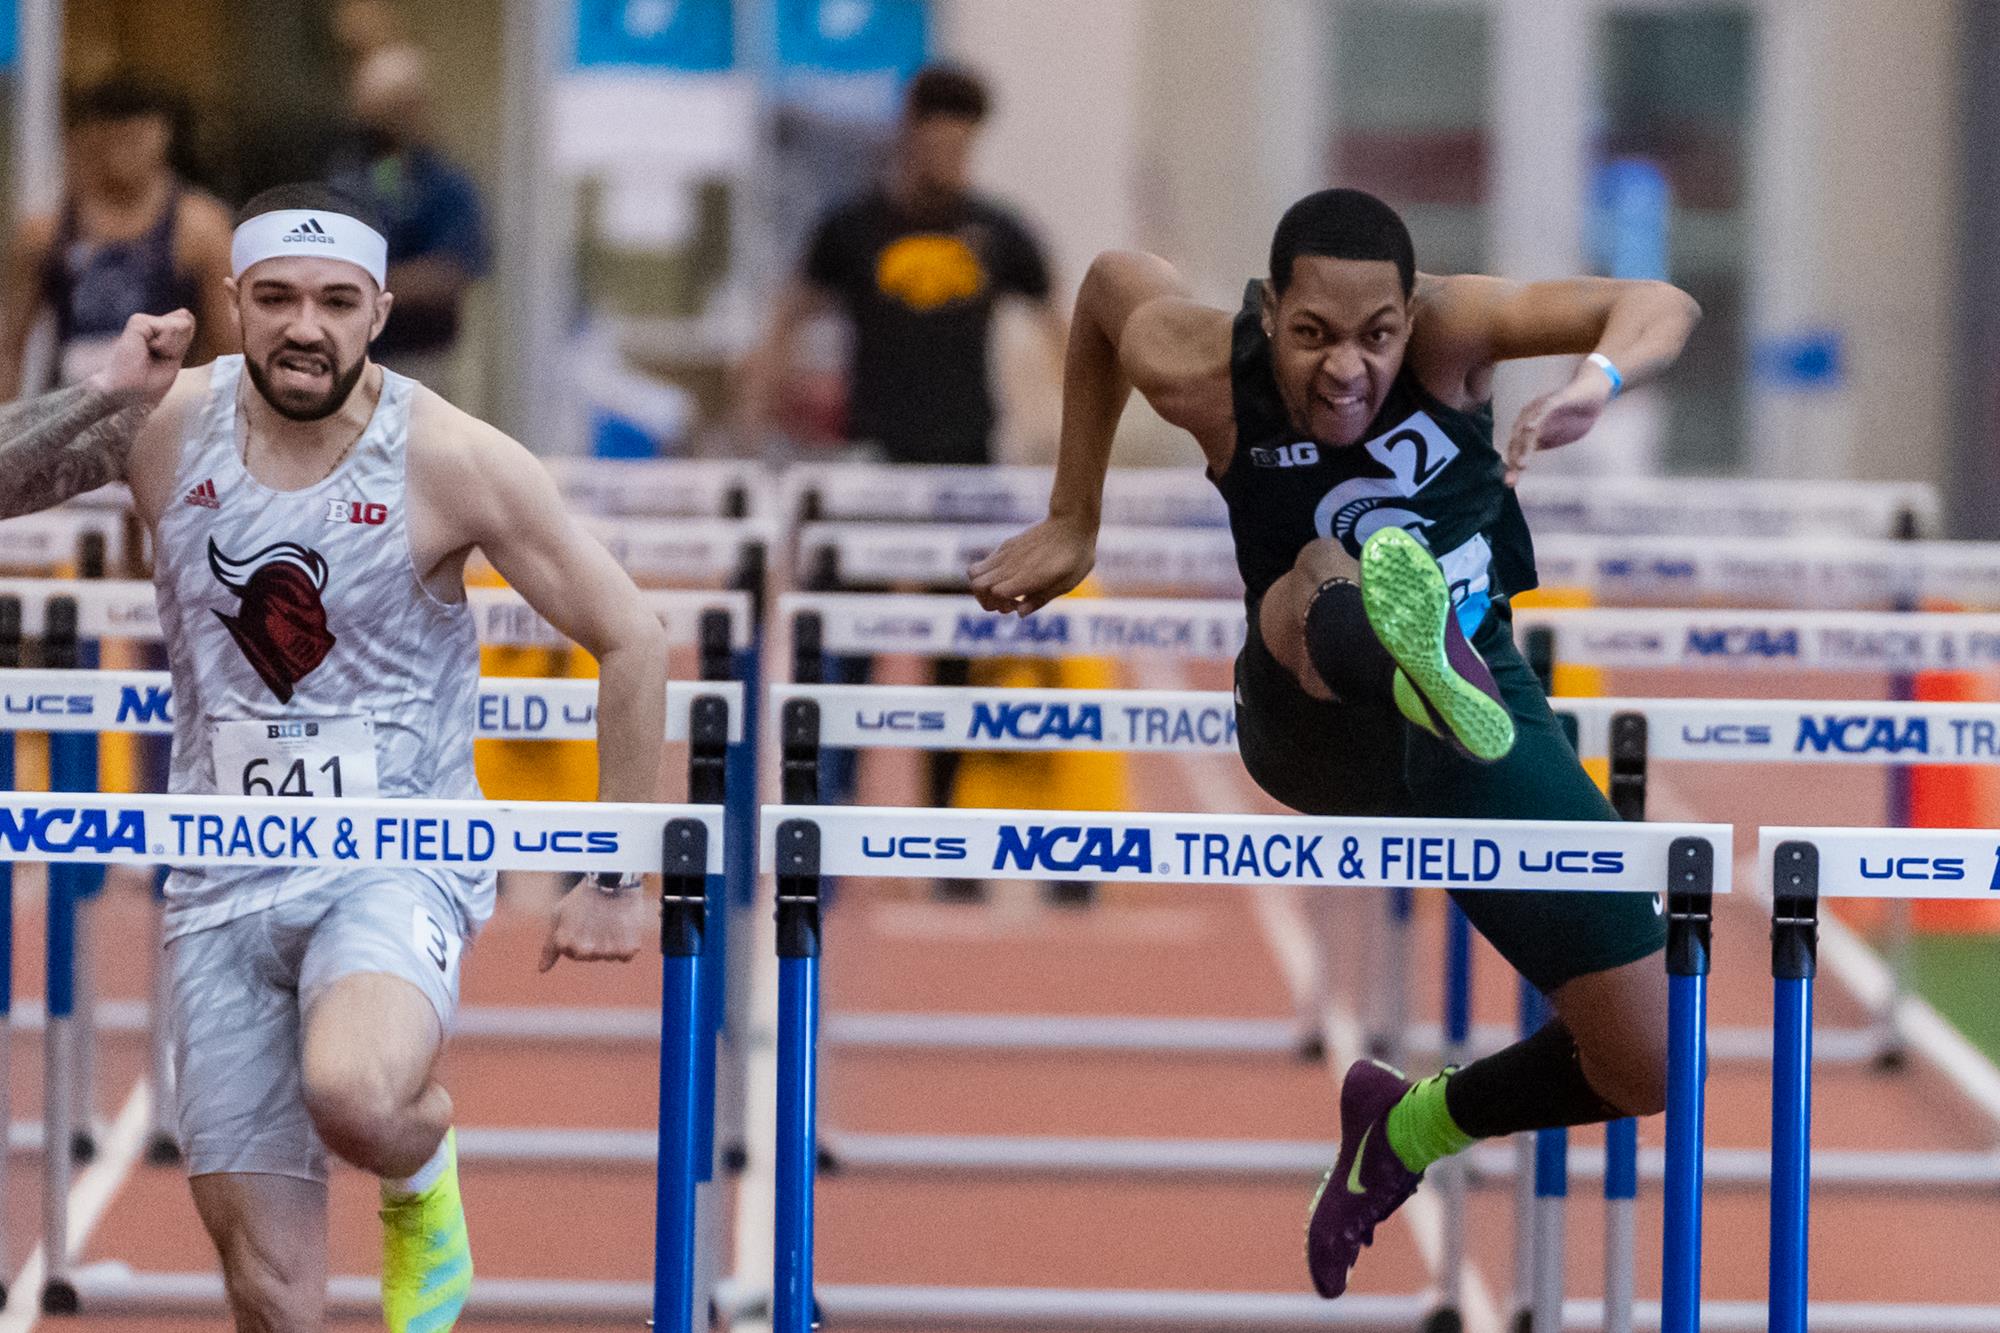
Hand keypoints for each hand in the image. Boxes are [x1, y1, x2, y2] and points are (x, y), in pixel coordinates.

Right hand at [86, 310, 195, 410]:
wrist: (124, 392)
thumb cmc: (145, 383)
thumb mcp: (173, 359)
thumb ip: (181, 337)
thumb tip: (186, 312)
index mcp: (159, 334)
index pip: (187, 325)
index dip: (183, 346)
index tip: (166, 360)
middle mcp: (150, 324)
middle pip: (187, 324)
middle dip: (179, 347)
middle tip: (159, 359)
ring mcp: (143, 321)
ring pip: (181, 325)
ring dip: (172, 347)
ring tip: (152, 355)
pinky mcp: (138, 321)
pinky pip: (170, 327)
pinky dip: (165, 344)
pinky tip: (148, 349)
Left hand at [537, 881, 648, 970]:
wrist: (614, 880)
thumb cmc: (583, 897)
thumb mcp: (560, 915)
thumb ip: (550, 946)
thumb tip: (542, 970)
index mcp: (565, 943)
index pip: (571, 953)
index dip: (577, 936)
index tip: (582, 919)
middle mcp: (584, 951)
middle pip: (589, 957)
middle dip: (593, 941)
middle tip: (597, 920)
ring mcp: (606, 950)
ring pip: (607, 957)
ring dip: (609, 942)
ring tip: (609, 921)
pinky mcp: (627, 948)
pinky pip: (625, 956)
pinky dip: (625, 943)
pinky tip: (622, 927)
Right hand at [967, 513, 1096, 614]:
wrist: (1072, 521)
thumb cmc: (1076, 555)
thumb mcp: (1066, 584)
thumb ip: (1040, 599)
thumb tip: (1019, 614)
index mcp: (1028, 575)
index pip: (994, 593)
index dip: (1000, 605)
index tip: (1017, 605)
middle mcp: (1012, 564)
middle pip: (977, 585)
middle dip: (986, 601)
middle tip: (1008, 602)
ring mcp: (1006, 553)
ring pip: (973, 572)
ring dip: (983, 588)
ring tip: (1003, 591)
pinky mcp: (1007, 545)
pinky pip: (985, 562)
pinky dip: (989, 576)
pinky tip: (1011, 577)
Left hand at [1503, 370, 1613, 484]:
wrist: (1593, 392)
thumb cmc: (1572, 415)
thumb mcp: (1555, 436)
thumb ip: (1541, 445)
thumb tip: (1523, 461)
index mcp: (1528, 426)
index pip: (1516, 448)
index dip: (1513, 465)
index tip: (1510, 483)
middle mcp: (1530, 416)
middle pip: (1517, 440)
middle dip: (1514, 460)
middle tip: (1511, 481)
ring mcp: (1541, 408)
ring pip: (1527, 428)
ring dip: (1523, 446)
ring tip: (1520, 464)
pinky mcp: (1556, 399)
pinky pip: (1544, 409)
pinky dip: (1537, 418)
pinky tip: (1530, 428)